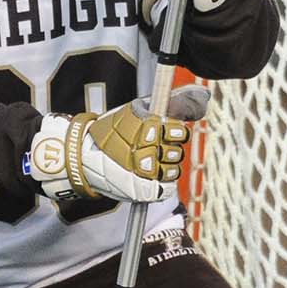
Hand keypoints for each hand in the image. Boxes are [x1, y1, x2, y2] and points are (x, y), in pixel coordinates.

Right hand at [25, 85, 210, 202]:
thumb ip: (167, 103)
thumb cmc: (112, 131)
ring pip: (174, 171)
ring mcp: (145, 173)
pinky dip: (163, 183)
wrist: (83, 157)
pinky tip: (151, 176)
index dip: (175, 133)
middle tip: (153, 149)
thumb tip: (202, 95)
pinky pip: (168, 188)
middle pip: (177, 152)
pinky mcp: (144, 192)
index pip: (178, 132)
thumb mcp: (134, 110)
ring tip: (149, 163)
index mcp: (146, 128)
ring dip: (166, 167)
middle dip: (169, 150)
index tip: (165, 132)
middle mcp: (147, 150)